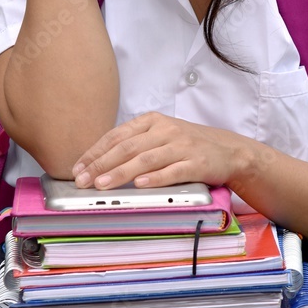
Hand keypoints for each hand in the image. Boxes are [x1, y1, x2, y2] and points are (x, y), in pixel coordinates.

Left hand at [71, 112, 253, 190]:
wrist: (230, 150)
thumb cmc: (189, 144)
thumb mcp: (161, 135)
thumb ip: (135, 143)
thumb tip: (99, 162)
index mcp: (153, 121)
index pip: (117, 135)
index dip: (95, 152)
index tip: (78, 167)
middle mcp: (166, 130)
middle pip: (127, 147)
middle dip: (101, 164)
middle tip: (82, 179)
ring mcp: (182, 146)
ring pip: (145, 159)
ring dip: (121, 173)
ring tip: (102, 184)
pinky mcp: (197, 163)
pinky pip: (172, 171)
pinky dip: (155, 178)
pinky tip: (140, 185)